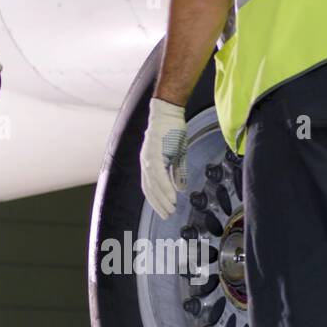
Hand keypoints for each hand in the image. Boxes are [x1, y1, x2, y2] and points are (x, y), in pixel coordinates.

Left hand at [140, 98, 187, 218]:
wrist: (169, 110)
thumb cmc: (173, 129)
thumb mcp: (178, 153)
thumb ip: (178, 171)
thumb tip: (181, 189)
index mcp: (150, 163)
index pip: (150, 187)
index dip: (157, 200)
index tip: (165, 211)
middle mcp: (145, 162)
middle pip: (149, 189)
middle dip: (158, 204)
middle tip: (167, 216)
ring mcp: (148, 158)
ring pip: (153, 184)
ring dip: (162, 198)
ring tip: (171, 209)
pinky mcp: (153, 153)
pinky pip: (159, 174)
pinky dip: (165, 187)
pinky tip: (172, 196)